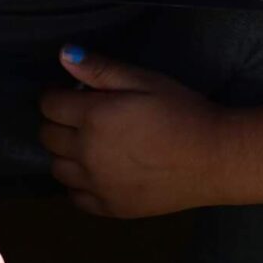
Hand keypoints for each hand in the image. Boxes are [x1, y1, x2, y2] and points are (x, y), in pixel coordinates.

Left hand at [40, 47, 223, 217]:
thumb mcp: (145, 80)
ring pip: (57, 169)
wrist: (214, 158)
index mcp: (93, 117)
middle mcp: (86, 153)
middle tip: (77, 118)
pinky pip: (74, 197)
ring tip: (85, 146)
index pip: (50, 105)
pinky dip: (77, 184)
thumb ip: (101, 69)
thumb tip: (63, 55)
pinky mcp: (108, 207)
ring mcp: (95, 184)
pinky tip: (94, 173)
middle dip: (56, 123)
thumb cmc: (183, 112)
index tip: (67, 94)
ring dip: (64, 154)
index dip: (55, 96)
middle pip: (48, 137)